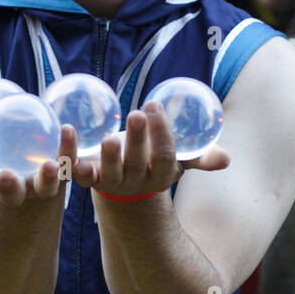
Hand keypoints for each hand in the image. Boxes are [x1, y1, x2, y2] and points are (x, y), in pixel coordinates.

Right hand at [0, 121, 79, 206]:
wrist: (34, 183)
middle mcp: (17, 193)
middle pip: (12, 194)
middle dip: (7, 188)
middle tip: (4, 175)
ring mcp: (42, 189)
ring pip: (47, 188)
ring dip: (48, 178)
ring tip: (51, 164)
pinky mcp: (63, 178)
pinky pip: (68, 164)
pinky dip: (69, 150)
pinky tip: (68, 128)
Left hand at [69, 101, 228, 199]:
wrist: (125, 187)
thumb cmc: (155, 161)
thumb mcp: (179, 160)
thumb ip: (201, 157)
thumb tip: (226, 159)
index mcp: (160, 175)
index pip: (165, 157)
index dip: (161, 134)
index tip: (155, 106)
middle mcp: (136, 182)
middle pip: (138, 162)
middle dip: (138, 140)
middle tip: (137, 113)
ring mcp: (111, 182)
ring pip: (109, 172)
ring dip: (109, 155)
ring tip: (109, 137)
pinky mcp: (89, 179)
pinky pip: (78, 173)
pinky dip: (70, 158)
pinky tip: (68, 135)